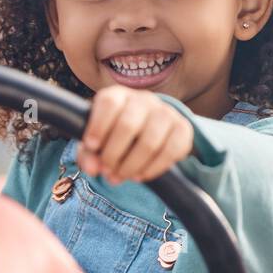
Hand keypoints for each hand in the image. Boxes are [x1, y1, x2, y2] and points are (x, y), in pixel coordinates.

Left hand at [76, 86, 194, 184]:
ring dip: (131, 166)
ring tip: (121, 176)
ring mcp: (166, 113)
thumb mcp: (98, 141)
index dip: (98, 125)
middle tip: (107, 170)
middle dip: (113, 154)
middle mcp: (144, 100)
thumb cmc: (117, 136)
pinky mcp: (183, 129)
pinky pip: (170, 152)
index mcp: (120, 95)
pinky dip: (153, 169)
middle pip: (128, 125)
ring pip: (149, 142)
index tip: (92, 146)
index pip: (109, 102)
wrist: (152, 133)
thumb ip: (88, 154)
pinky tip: (140, 176)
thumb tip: (92, 168)